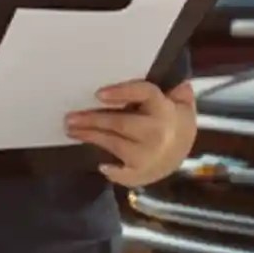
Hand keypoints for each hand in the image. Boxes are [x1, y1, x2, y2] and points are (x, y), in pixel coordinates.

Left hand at [65, 80, 196, 187]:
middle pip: (121, 122)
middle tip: (69, 118)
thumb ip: (174, 89)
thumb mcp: (179, 102)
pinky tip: (101, 165)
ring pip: (115, 143)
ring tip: (71, 130)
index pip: (144, 94)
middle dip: (93, 120)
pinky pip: (123, 173)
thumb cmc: (172, 120)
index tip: (98, 94)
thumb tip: (178, 80)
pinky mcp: (143, 173)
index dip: (122, 92)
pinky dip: (112, 170)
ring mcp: (150, 155)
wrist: (184, 153)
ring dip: (90, 136)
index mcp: (164, 108)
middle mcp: (158, 132)